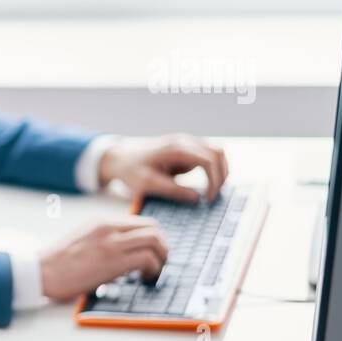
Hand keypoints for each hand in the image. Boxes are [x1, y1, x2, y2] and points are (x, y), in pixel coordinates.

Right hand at [39, 215, 168, 300]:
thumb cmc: (58, 263)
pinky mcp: (112, 261)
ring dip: (162, 258)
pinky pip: (147, 259)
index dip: (154, 238)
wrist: (40, 272)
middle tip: (159, 263)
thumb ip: (104, 240)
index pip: (141, 222)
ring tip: (153, 273)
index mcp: (101, 221)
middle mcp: (109, 227)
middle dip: (163, 247)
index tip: (153, 253)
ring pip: (155, 241)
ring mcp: (111, 243)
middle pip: (154, 228)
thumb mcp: (83, 240)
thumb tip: (128, 254)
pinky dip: (153, 269)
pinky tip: (144, 279)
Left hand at [97, 134, 228, 203]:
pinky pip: (207, 156)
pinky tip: (205, 185)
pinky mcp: (186, 149)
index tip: (209, 199)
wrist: (119, 157)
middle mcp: (184, 141)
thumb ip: (172, 191)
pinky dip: (211, 170)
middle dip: (222, 175)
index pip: (208, 160)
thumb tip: (197, 198)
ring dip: (219, 171)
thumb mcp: (147, 184)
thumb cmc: (131, 170)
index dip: (214, 180)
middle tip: (214, 197)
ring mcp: (186, 143)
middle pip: (218, 153)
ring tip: (212, 191)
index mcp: (176, 148)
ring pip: (216, 152)